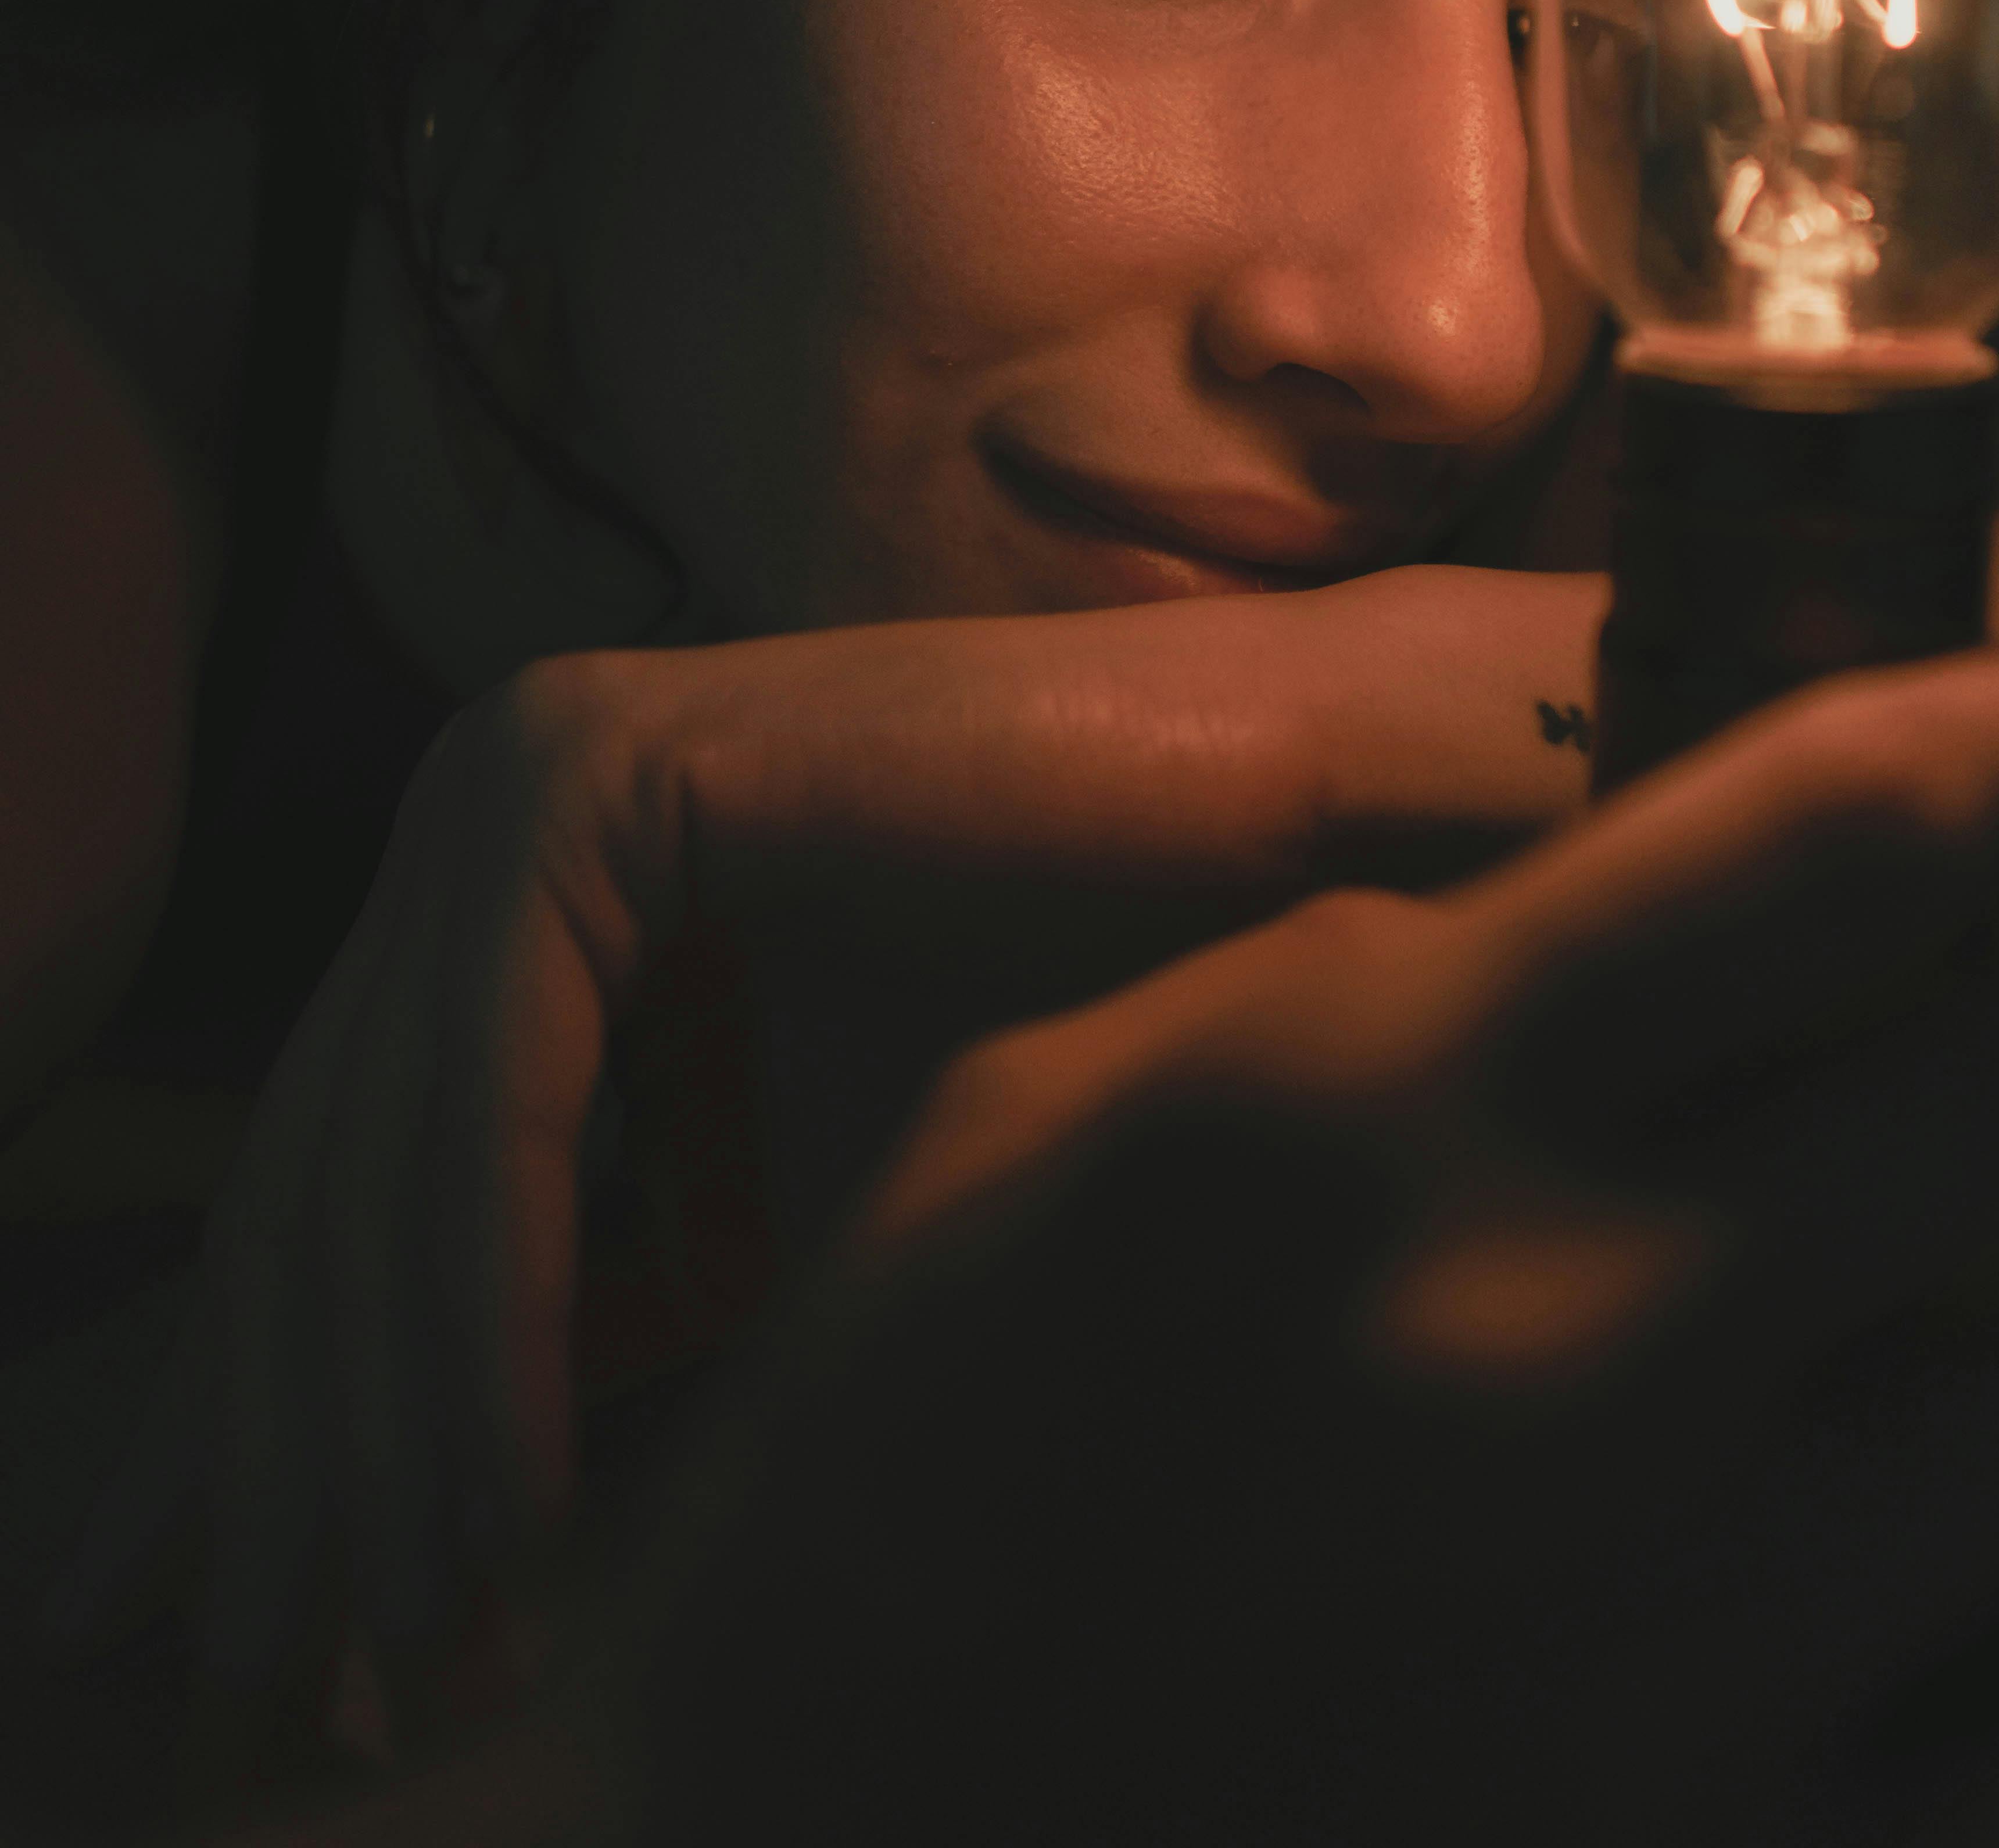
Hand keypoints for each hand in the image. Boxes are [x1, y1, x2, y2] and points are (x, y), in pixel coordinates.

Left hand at [58, 563, 1599, 1704]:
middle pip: (317, 1189)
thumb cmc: (1040, 1022)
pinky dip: (488, 1330)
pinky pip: (487, 1110)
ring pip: (379, 1168)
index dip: (281, 1441)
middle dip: (289, 1474)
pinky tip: (496, 1513)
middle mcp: (474, 812)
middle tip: (283, 1703)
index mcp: (497, 889)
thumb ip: (583, 1313)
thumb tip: (416, 1539)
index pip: (327, 1194)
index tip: (267, 1661)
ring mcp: (514, 778)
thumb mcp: (747, 1212)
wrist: (1248, 834)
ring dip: (384, 1445)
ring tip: (403, 1662)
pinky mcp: (590, 787)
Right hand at [622, 646, 1998, 1846]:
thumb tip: (1638, 906)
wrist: (787, 1846)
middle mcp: (1560, 1342)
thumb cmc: (894, 1442)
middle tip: (1955, 1033)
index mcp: (1370, 1103)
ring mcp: (1655, 1629)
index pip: (1823, 844)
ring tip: (1897, 1301)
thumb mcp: (1065, 1101)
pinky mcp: (1696, 1846)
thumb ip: (1366, 991)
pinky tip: (1918, 1524)